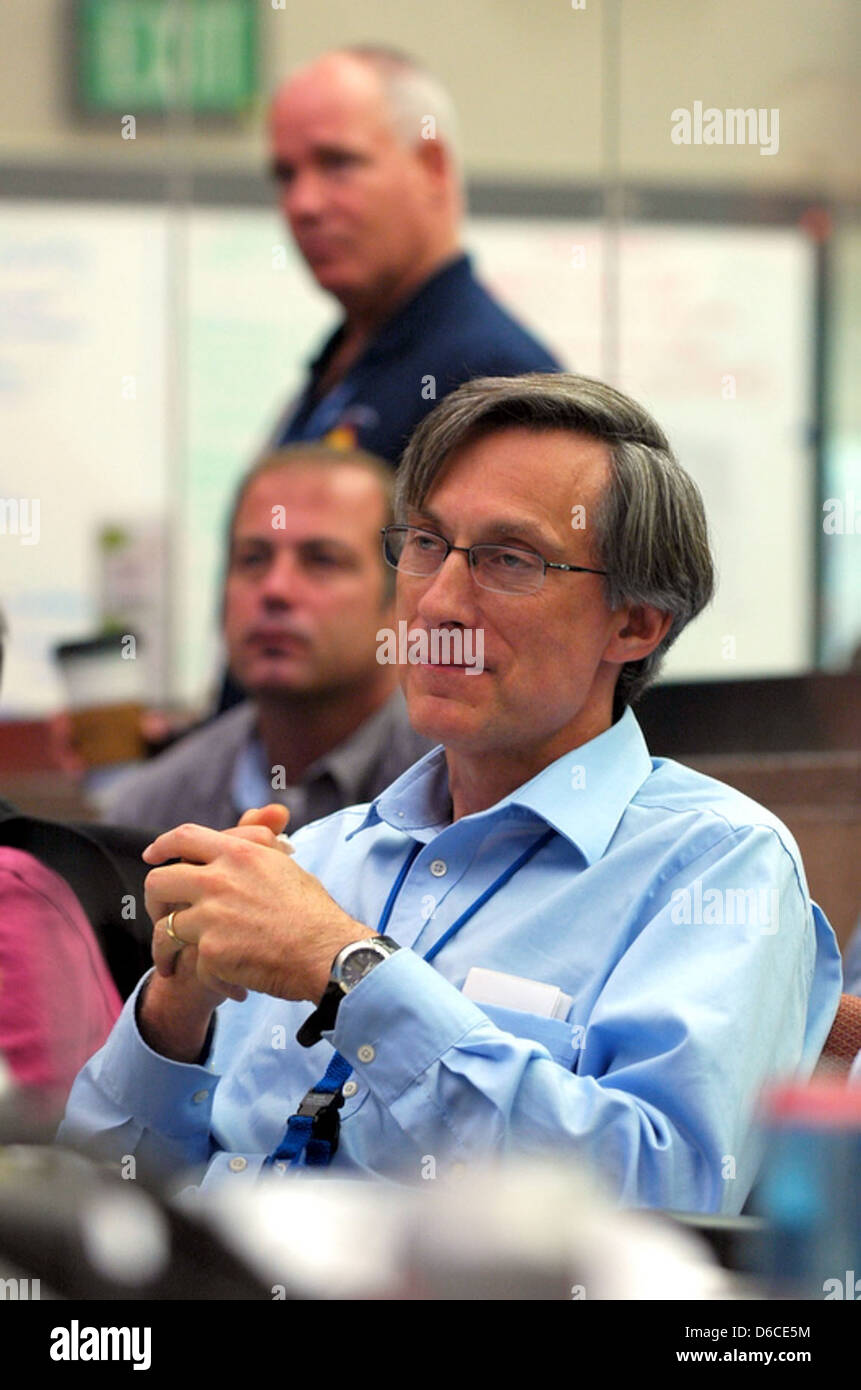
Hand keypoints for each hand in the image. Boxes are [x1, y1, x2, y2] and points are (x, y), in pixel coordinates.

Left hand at [140, 806, 297, 1061]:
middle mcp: (218, 881)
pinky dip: (211, 980)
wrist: (329, 954)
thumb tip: (255, 817)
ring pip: (164, 930)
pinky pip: (194, 966)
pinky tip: (232, 988)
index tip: (152, 855)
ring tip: (172, 966)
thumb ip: (262, 842)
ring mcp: (211, 918)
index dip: (162, 845)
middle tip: (162, 917)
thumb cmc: (314, 913)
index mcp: (238, 854)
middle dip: (153, 903)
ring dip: (164, 952)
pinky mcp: (212, 953)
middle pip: (158, 882)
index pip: (184, 837)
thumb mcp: (287, 866)